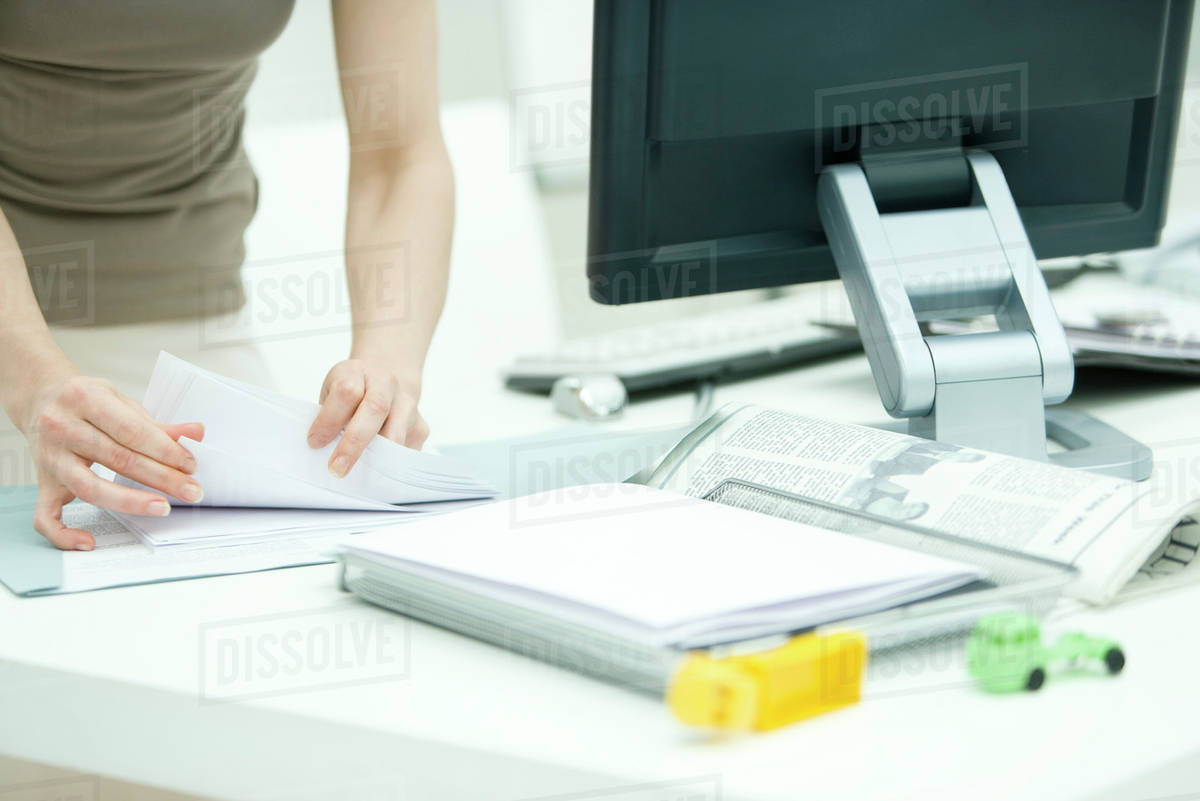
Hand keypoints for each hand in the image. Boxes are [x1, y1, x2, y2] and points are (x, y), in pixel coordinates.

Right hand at [21, 375, 205, 550]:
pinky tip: (88, 542)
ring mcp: (50, 458)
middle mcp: (62, 427)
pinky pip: (45, 516)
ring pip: (88, 488)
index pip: (131, 430)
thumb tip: (196, 432)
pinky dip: (63, 534)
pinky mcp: (42, 482)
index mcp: (84, 398)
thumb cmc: (86, 402)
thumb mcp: (120, 401)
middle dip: (161, 478)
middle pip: (117, 459)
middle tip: (191, 491)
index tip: (190, 466)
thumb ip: (156, 423)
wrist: (39, 400)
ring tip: (162, 508)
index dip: (165, 450)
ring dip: (130, 502)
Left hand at [307, 359, 428, 477]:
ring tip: (357, 476)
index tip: (314, 443)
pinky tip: (375, 471)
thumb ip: (328, 416)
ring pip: (396, 433)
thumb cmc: (353, 390)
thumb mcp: (332, 392)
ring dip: (374, 459)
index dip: (329, 419)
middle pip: (375, 408)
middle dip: (354, 443)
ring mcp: (407, 404)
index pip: (346, 391)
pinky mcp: (420, 427)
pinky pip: (406, 451)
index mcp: (356, 372)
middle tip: (337, 468)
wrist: (387, 376)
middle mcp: (386, 383)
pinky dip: (389, 466)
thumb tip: (321, 451)